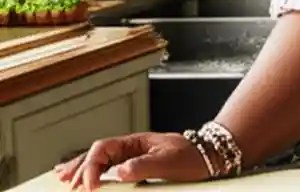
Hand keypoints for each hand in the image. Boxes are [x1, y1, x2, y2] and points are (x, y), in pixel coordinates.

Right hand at [54, 132, 208, 190]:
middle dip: (79, 167)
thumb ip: (144, 165)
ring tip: (62, 177)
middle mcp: (131, 146)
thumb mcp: (169, 162)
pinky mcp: (135, 165)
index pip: (104, 149)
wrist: (209, 155)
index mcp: (136, 141)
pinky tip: (84, 178)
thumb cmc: (192, 156)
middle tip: (67, 184)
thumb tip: (119, 172)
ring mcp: (132, 155)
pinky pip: (109, 167)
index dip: (92, 166)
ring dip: (81, 168)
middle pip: (96, 153)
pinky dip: (93, 172)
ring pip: (99, 159)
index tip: (89, 186)